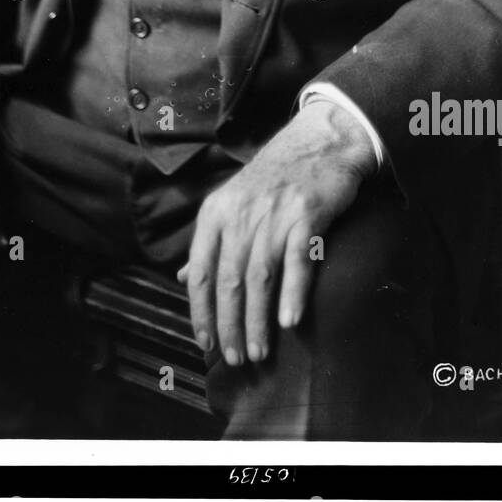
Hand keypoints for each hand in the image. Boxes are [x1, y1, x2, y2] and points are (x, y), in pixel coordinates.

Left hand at [178, 101, 377, 364]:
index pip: (200, 271)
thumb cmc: (272, 179)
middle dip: (230, 325)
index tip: (206, 343)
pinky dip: (292, 293)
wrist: (316, 143)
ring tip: (259, 351)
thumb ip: (210, 243)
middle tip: (236, 358)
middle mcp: (240, 216)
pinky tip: (289, 321)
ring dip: (258, 320)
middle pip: (229, 281)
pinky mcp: (306, 216)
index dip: (201, 312)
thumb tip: (186, 279)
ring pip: (260, 278)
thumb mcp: (230, 203)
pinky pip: (297, 262)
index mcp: (215, 213)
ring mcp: (273, 216)